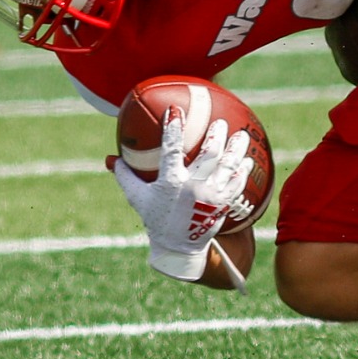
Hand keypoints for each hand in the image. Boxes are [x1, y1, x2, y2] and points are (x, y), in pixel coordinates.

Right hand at [111, 110, 254, 282]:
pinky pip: (237, 184)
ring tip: (242, 134)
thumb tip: (111, 158)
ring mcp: (211, 196)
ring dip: (237, 149)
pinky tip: (247, 160)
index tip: (176, 111)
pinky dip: (243, 171)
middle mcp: (194, 188)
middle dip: (217, 135)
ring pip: (228, 166)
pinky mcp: (223, 204)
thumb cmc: (157, 219)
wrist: (179, 247)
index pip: (171, 151)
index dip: (173, 130)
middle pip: (210, 155)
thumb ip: (126, 177)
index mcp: (171, 183)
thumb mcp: (138, 199)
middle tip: (221, 122)